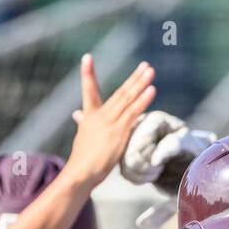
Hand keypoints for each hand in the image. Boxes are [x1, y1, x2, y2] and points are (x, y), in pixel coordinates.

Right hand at [64, 57, 156, 188]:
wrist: (81, 172)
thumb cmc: (82, 160)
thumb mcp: (82, 137)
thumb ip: (84, 123)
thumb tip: (77, 114)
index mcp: (89, 116)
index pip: (88, 90)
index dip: (87, 74)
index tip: (87, 57)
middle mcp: (100, 116)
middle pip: (120, 93)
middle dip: (133, 78)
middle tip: (145, 65)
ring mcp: (110, 123)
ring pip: (128, 99)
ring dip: (140, 84)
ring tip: (150, 71)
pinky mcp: (118, 132)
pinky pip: (133, 112)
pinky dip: (143, 100)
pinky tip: (151, 90)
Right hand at [120, 110, 215, 194]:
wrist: (193, 167)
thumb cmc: (194, 153)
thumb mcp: (189, 147)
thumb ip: (172, 146)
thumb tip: (153, 159)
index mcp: (154, 119)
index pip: (139, 142)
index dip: (149, 157)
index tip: (163, 162)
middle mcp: (139, 125)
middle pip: (129, 154)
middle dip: (147, 167)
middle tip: (161, 167)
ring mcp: (131, 140)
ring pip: (125, 164)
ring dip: (143, 174)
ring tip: (158, 170)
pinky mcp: (128, 154)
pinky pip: (125, 172)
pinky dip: (139, 179)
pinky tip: (151, 174)